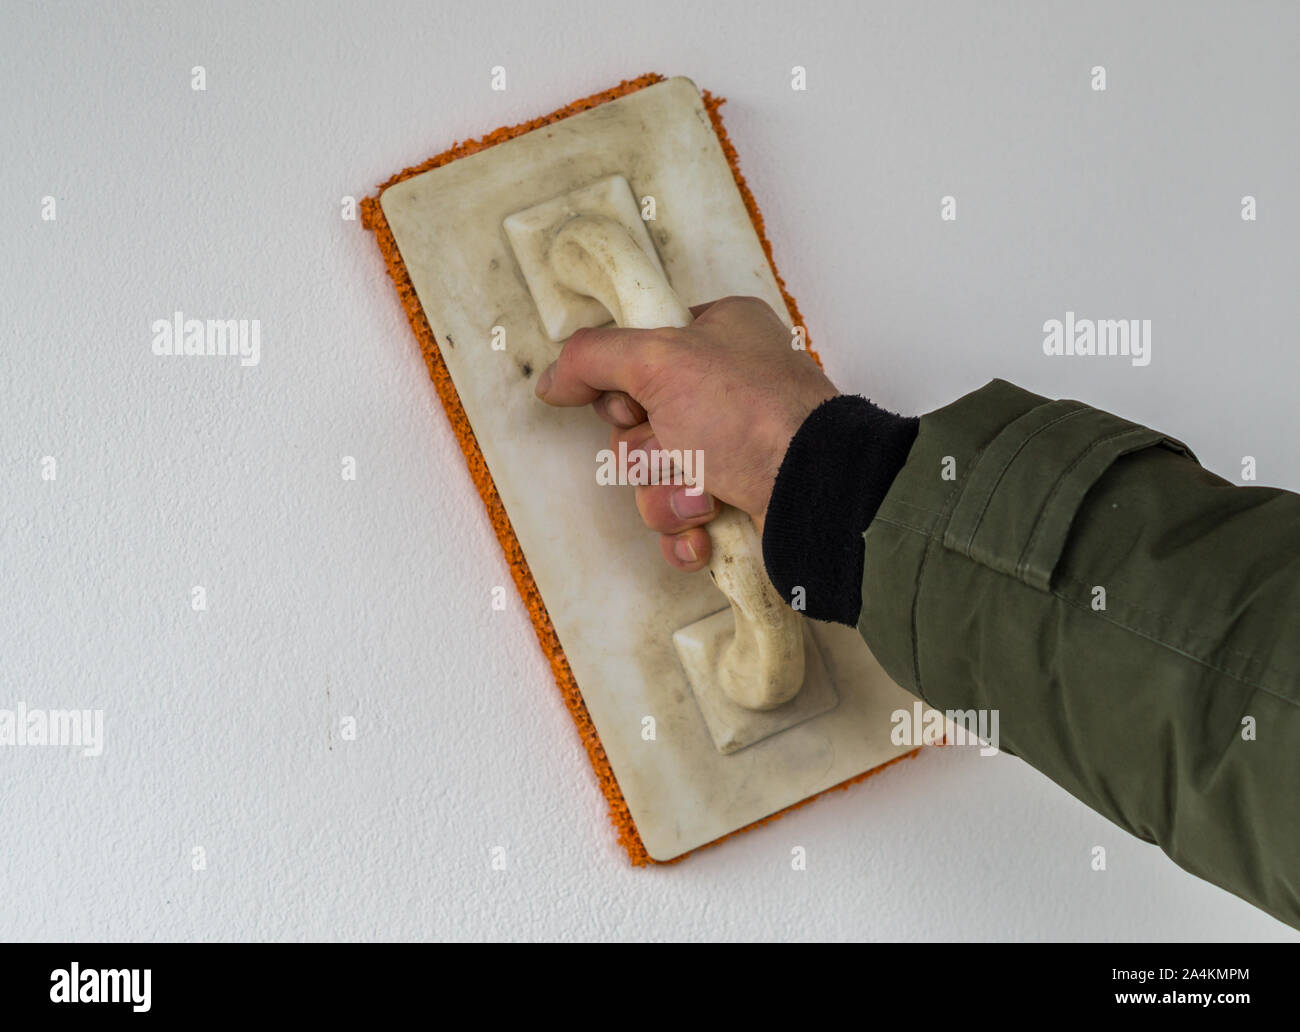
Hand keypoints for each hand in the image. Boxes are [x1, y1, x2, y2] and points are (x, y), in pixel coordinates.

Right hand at [534, 295, 838, 570]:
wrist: (814, 492)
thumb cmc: (754, 414)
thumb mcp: (660, 359)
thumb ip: (593, 357)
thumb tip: (554, 377)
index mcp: (718, 337)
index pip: (636, 359)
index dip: (624, 390)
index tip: (634, 402)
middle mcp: (726, 389)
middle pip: (636, 427)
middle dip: (647, 453)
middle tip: (676, 448)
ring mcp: (732, 449)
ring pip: (653, 480)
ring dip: (668, 495)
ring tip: (705, 493)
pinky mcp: (736, 502)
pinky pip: (679, 524)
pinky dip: (686, 532)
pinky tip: (709, 528)